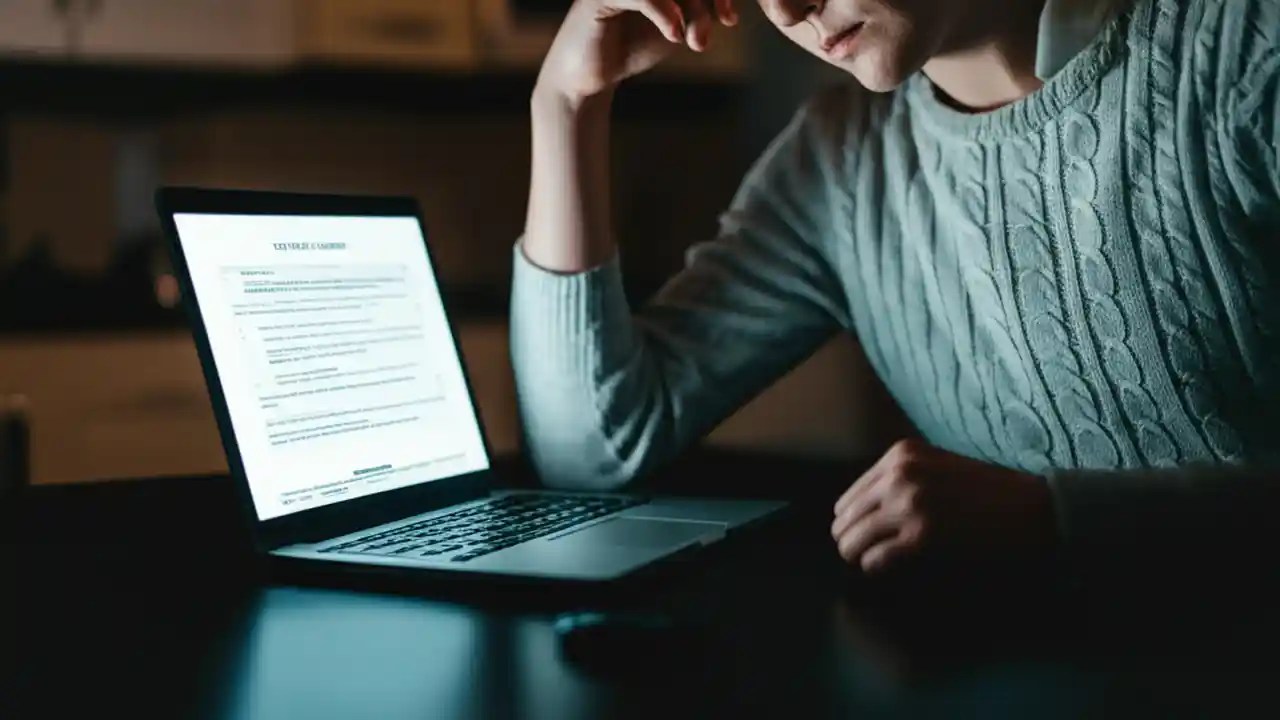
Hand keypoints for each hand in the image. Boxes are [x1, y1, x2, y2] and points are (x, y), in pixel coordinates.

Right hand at [536, 0, 738, 103]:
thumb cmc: (630, 48)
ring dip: (694, 10)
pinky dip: (665, 14)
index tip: (729, 19)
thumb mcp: (674, 27)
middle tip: (724, 23)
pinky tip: (674, 36)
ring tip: (697, 42)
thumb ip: (699, 10)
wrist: (587, 77)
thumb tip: (729, 6)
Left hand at [831, 439, 1057, 574]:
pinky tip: (889, 569)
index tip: (868, 535)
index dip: (854, 521)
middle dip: (852, 540)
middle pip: (844, 519)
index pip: (849, 496)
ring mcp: (910, 504)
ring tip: (876, 562)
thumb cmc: (988, 493)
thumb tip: (860, 513)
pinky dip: (877, 569)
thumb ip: (900, 480)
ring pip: (851, 541)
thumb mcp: (937, 468)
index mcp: (901, 454)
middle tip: (869, 554)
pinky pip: (875, 560)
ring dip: (860, 556)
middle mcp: (900, 474)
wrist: (1034, 509)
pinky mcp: (922, 535)